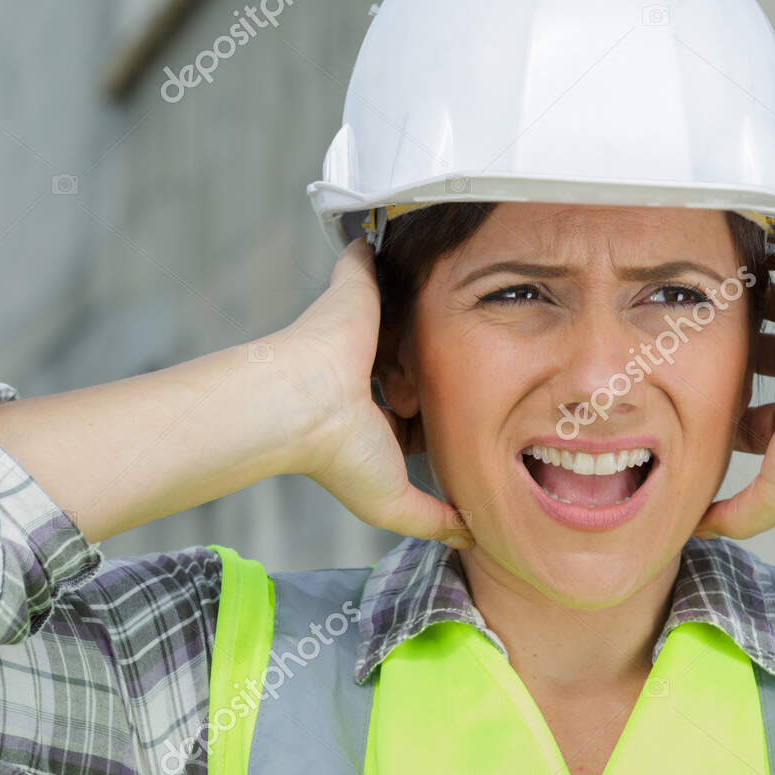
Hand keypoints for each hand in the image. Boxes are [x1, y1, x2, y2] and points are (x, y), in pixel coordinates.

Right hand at [271, 239, 473, 548]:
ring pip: (409, 318)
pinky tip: (415, 240)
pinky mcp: (356, 291)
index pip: (422, 408)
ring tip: (458, 305)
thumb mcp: (394, 502)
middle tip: (472, 364)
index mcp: (376, 414)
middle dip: (443, 365)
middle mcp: (372, 371)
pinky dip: (389, 253)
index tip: (471, 414)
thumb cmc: (340, 454)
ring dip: (429, 317)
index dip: (443, 412)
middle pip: (420, 360)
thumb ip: (433, 519)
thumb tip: (472, 534)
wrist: (301, 402)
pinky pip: (379, 266)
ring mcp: (364, 331)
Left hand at [694, 238, 774, 540]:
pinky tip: (728, 242)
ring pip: (768, 307)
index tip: (680, 400)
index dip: (718, 406)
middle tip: (678, 335)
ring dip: (739, 297)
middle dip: (724, 348)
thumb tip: (690, 529)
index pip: (749, 409)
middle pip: (755, 354)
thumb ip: (735, 516)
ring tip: (695, 284)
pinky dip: (765, 248)